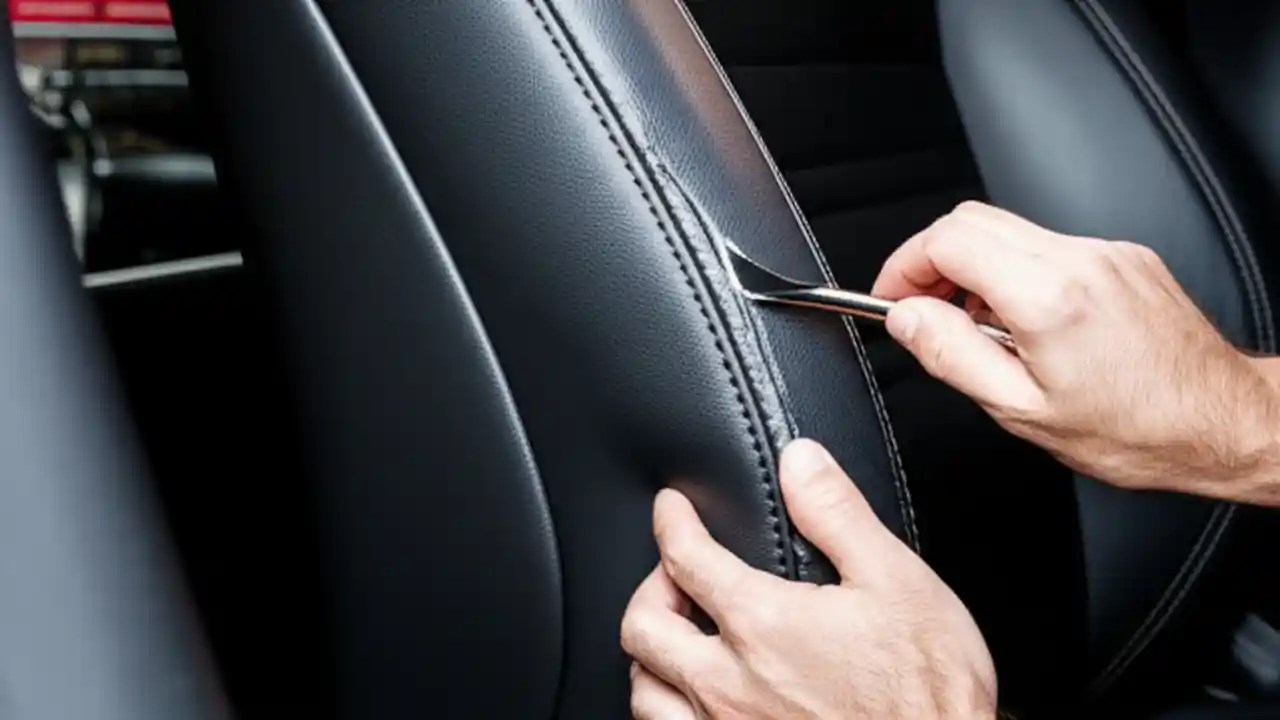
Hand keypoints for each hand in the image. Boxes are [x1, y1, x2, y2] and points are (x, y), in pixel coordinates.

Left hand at [620, 439, 995, 718]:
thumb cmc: (928, 690)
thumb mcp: (896, 581)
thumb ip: (837, 514)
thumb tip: (799, 462)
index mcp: (762, 623)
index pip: (685, 557)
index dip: (672, 521)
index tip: (672, 508)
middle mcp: (729, 683)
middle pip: (643, 627)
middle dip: (650, 586)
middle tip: (673, 572)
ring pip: (646, 691)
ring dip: (652, 655)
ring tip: (676, 636)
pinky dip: (668, 706)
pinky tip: (692, 696)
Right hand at [872, 201, 1279, 502]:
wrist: (1220, 423)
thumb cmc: (1136, 430)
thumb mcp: (1021, 410)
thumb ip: (952, 355)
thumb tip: (906, 319)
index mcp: (1048, 298)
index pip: (947, 240)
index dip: (903, 266)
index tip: (890, 298)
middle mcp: (1079, 260)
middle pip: (971, 220)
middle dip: (931, 261)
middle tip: (922, 309)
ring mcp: (1105, 253)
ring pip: (1008, 230)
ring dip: (973, 268)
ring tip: (978, 327)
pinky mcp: (1123, 257)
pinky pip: (1047, 245)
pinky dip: (1015, 272)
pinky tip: (1023, 322)